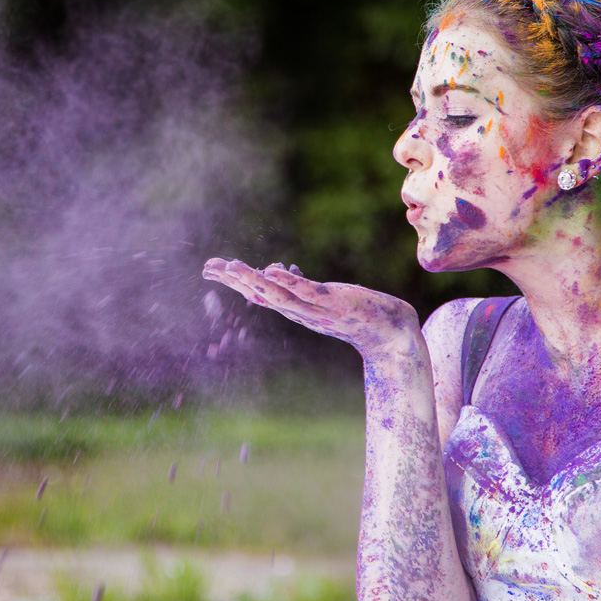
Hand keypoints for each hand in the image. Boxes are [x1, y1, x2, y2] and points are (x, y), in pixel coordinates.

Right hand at [202, 258, 418, 352]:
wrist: (391, 333)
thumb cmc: (357, 313)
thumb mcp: (320, 297)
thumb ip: (296, 285)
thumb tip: (275, 269)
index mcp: (294, 308)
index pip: (257, 292)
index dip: (233, 281)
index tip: (209, 268)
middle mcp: (299, 311)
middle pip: (259, 294)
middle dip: (234, 280)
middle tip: (208, 267)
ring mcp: (315, 308)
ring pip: (278, 294)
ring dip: (253, 281)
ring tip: (232, 267)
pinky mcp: (334, 302)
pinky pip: (307, 291)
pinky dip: (288, 281)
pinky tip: (272, 270)